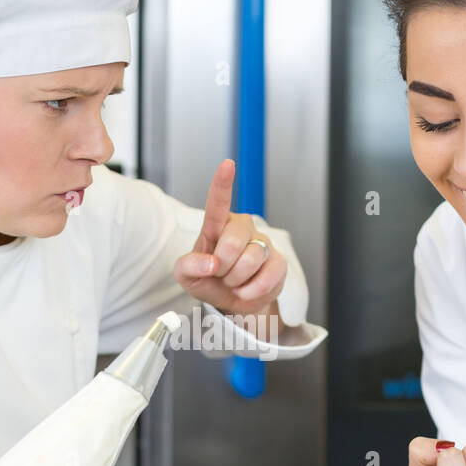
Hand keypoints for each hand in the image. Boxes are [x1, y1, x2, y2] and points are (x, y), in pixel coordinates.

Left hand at [173, 159, 287, 316]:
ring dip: (236, 280)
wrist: (232, 301)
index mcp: (217, 225)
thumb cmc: (208, 280)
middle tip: (219, 273)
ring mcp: (262, 243)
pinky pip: (267, 277)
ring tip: (232, 281)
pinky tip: (245, 290)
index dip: (223, 183)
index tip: (227, 164)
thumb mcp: (186, 276)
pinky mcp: (278, 261)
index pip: (219, 202)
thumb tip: (210, 264)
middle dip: (222, 266)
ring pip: (251, 260)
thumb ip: (189, 267)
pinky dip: (251, 291)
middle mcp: (241, 228)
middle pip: (233, 241)